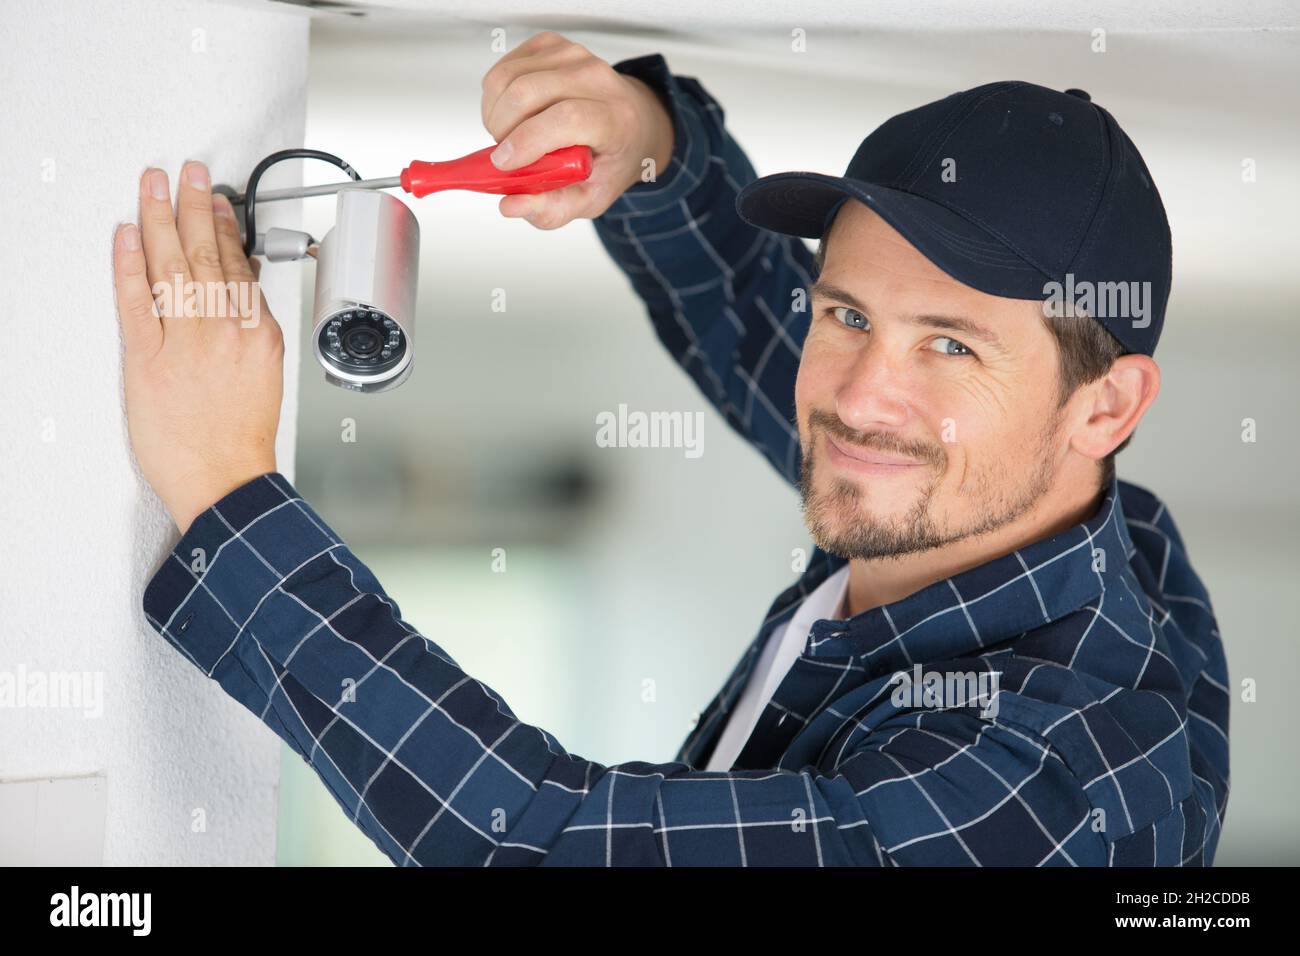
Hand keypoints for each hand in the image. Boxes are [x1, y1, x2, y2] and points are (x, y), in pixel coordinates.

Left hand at [112, 163, 283, 534]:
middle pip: (207, 254)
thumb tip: (242, 288)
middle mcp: (224, 330)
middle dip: (195, 205)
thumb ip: (252, 327)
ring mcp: (186, 343)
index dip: (226, 227)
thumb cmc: (242, 436)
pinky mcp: (149, 360)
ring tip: (154, 185)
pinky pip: (138, 301)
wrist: (226, 480)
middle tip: (188, 172)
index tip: (217, 202)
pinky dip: (130, 265)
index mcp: (256, 332)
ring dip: (161, 219)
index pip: (239, 266)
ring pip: (174, 267)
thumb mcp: (264, 373)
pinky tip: (127, 235)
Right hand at [481, 31, 675, 228]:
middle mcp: (597, 78)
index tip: (503, 164)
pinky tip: (512, 115)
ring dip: (494, 114)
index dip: (527, 140)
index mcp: (615, 118)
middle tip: (506, 156)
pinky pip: (503, 69)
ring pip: (507, 79)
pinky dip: (496, 97)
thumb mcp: (591, 199)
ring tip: (509, 136)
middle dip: (501, 130)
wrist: (634, 122)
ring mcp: (572, 55)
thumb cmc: (610, 161)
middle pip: (527, 93)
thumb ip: (552, 210)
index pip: (566, 119)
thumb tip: (510, 206)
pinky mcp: (550, 44)